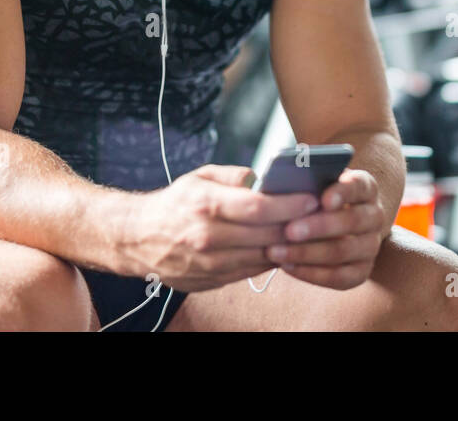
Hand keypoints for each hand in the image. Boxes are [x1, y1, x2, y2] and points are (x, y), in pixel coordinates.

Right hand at [118, 164, 316, 291]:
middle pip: (265, 234)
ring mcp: (208, 263)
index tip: (312, 198)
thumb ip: (235, 176)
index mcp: (206, 204)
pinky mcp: (210, 281)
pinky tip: (280, 248)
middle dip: (296, 225)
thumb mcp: (200, 177)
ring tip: (305, 232)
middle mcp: (207, 236)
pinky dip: (268, 260)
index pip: (258, 207)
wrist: (136, 238)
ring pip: (261, 257)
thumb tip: (267, 178)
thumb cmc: (174, 203)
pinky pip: (250, 272)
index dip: (290, 204)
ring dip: (287, 246)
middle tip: (320, 216)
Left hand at [265, 169, 385, 289]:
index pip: (358, 186)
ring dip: (307, 253)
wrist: (336, 224)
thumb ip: (307, 180)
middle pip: (353, 221)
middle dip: (319, 227)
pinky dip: (311, 273)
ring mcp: (371, 245)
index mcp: (365, 188)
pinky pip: (338, 276)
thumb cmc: (316, 196)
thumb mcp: (315, 182)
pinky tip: (287, 266)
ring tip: (277, 251)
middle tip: (289, 230)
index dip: (343, 192)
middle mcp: (374, 216)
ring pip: (343, 251)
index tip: (324, 200)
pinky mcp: (362, 271)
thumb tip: (287, 177)